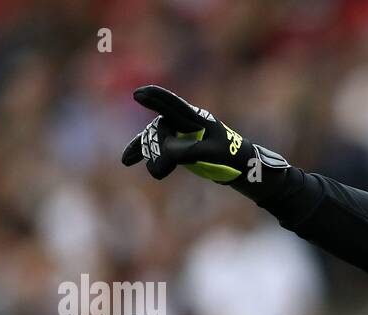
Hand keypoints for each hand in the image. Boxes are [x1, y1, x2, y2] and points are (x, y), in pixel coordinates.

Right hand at [121, 85, 286, 187]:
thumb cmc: (231, 158)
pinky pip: (154, 146)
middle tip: (163, 167)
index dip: (156, 98)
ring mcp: (179, 132)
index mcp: (197, 119)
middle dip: (156, 146)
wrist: (240, 166)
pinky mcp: (175, 144)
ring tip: (148, 167)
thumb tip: (163, 152)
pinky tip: (127, 161)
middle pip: (160, 128)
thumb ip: (186, 152)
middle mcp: (185, 122)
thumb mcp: (211, 155)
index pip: (173, 105)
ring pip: (154, 137)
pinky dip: (141, 152)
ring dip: (148, 152)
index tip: (138, 94)